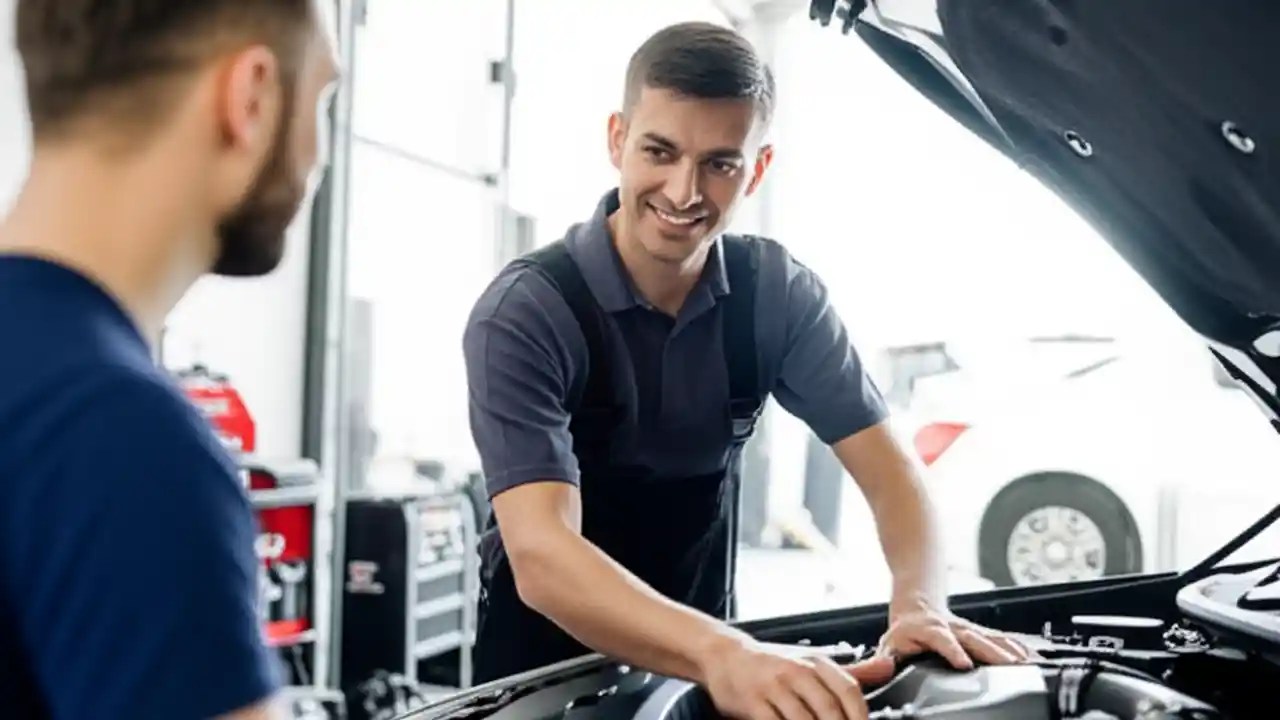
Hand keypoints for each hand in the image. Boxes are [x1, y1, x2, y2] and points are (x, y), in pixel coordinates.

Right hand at [702, 638, 896, 719]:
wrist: (723, 654)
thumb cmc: (772, 662)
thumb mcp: (812, 661)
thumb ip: (852, 670)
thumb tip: (889, 666)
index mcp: (815, 663)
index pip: (848, 691)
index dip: (859, 716)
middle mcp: (796, 672)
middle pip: (829, 711)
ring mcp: (773, 687)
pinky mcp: (752, 702)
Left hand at [878, 602, 1035, 669]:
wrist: (917, 604)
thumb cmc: (905, 631)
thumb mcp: (889, 644)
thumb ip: (883, 659)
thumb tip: (878, 669)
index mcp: (930, 630)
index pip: (942, 640)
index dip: (953, 651)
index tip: (965, 663)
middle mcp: (954, 628)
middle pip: (976, 639)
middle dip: (994, 653)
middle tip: (1012, 667)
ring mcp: (970, 629)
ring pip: (994, 638)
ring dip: (1012, 651)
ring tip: (1030, 664)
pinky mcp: (982, 632)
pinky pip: (1004, 639)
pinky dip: (1021, 648)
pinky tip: (1035, 657)